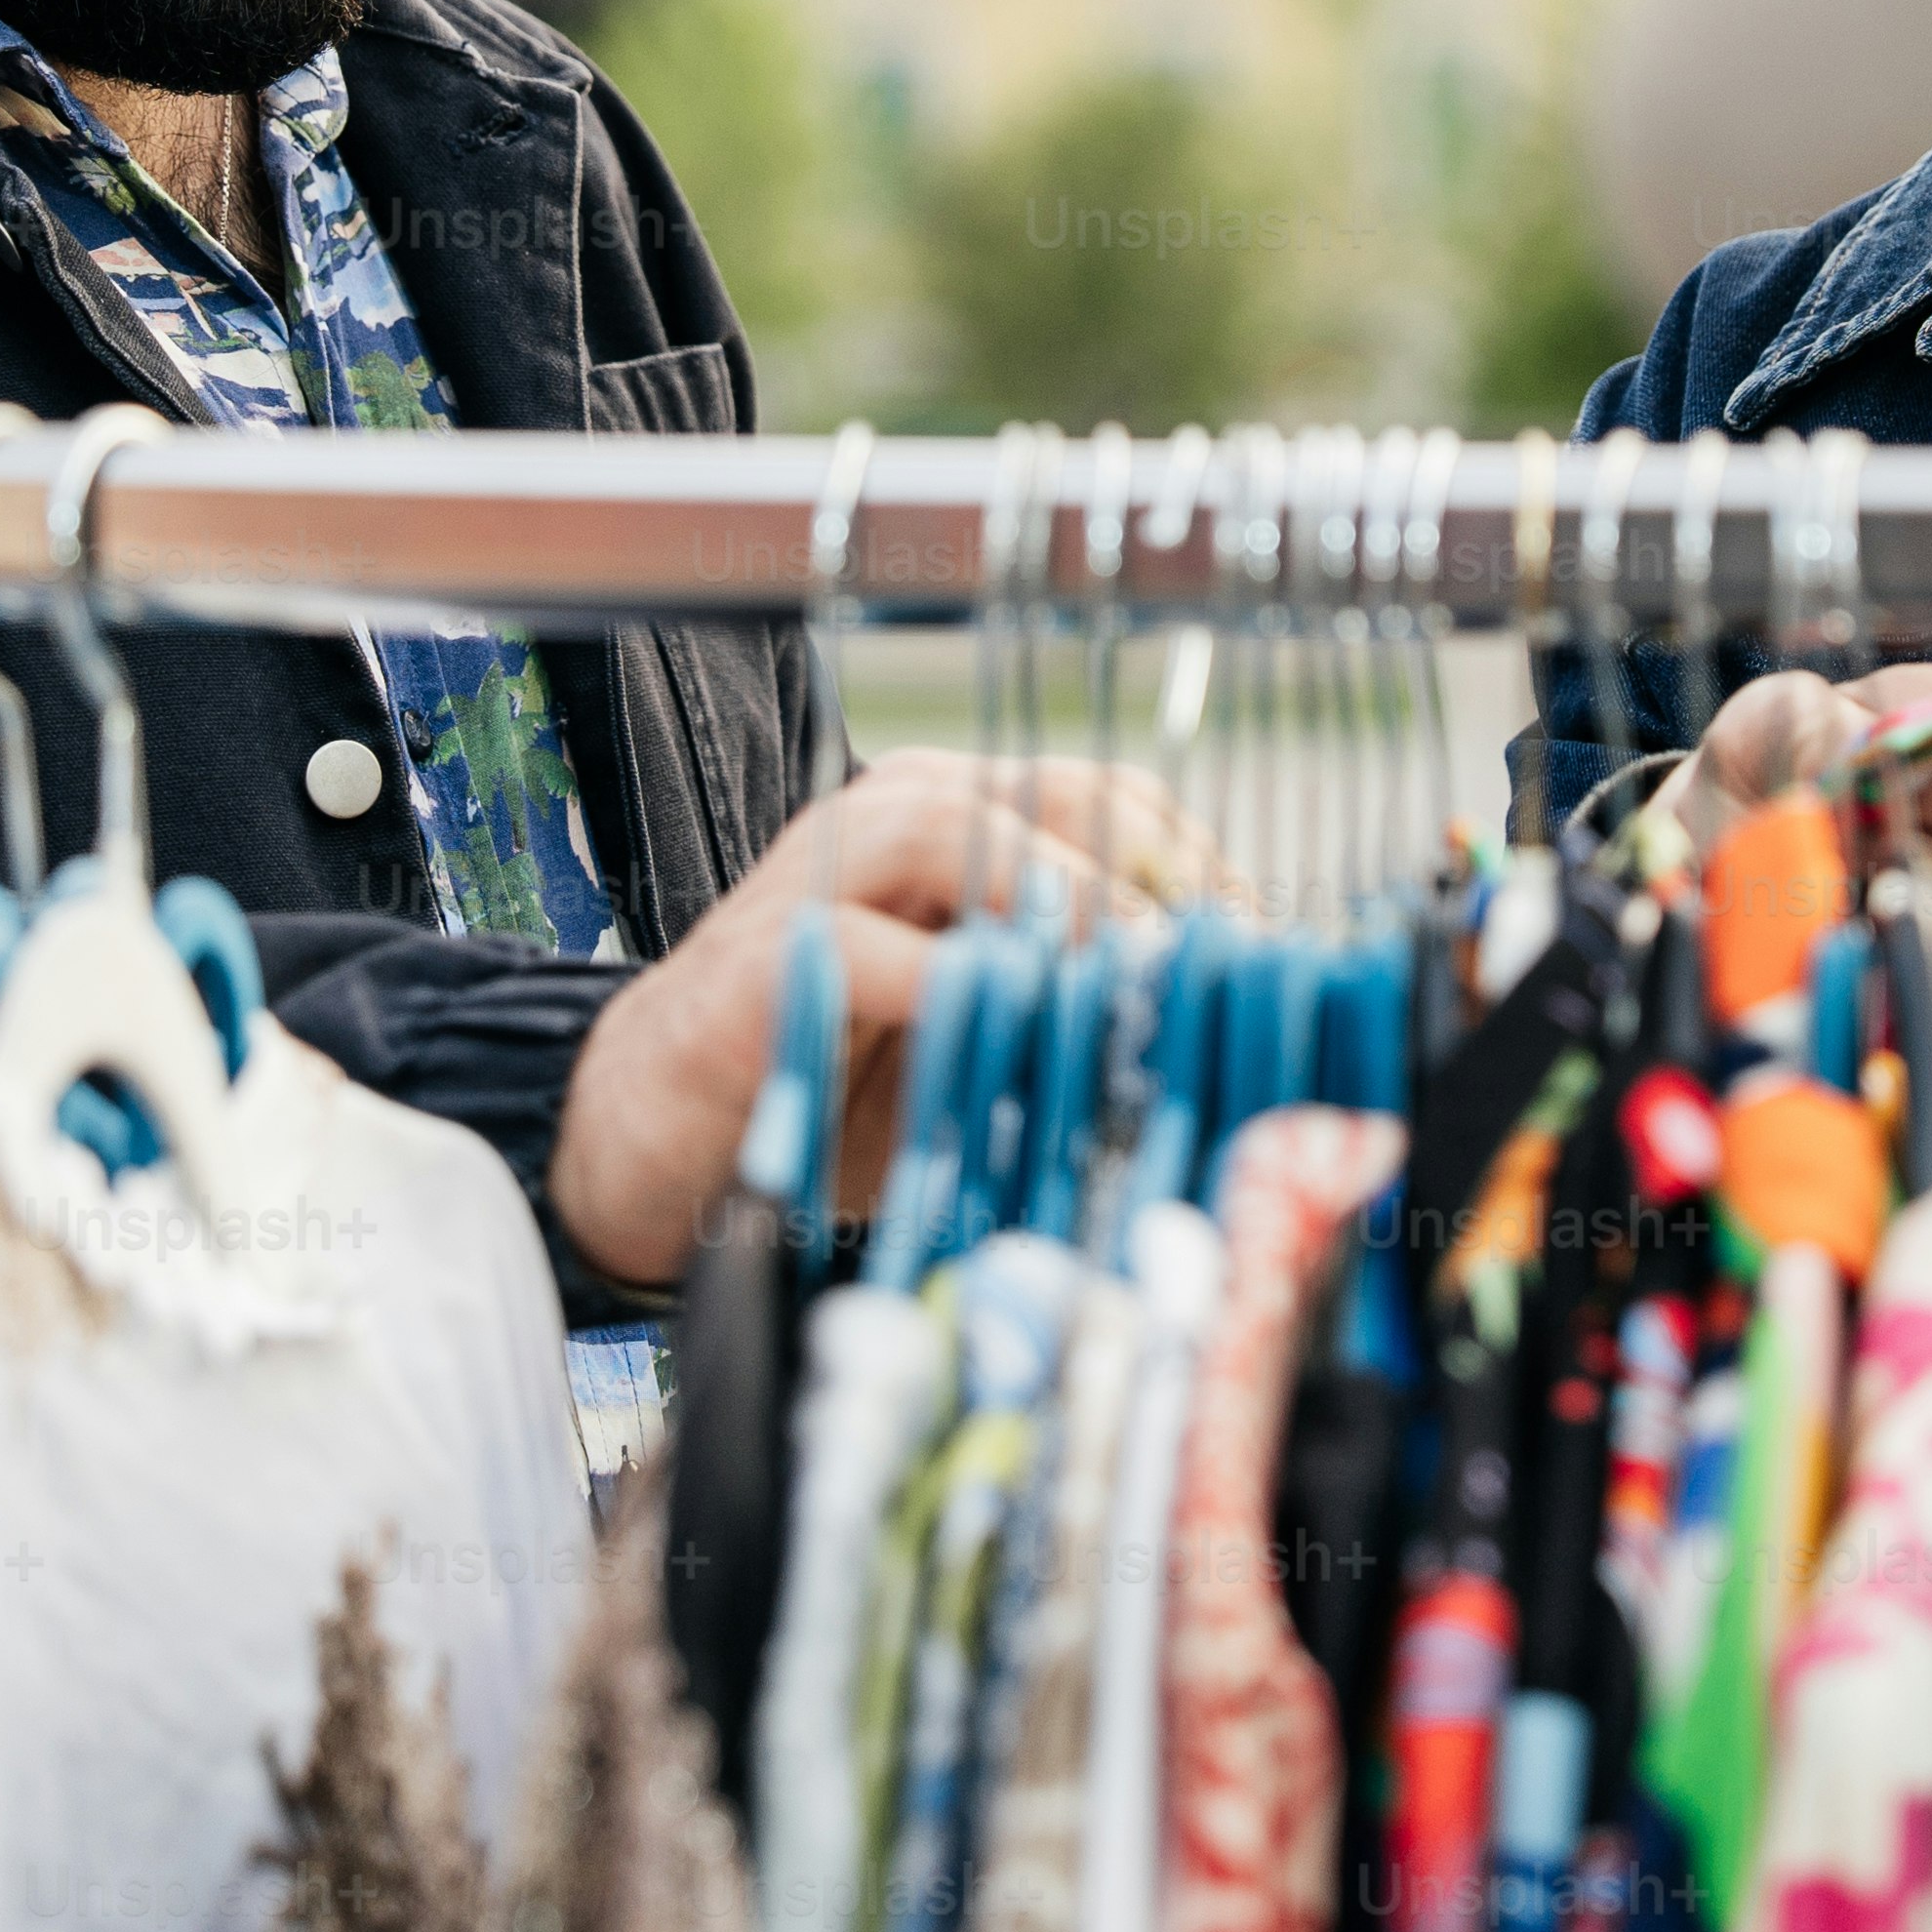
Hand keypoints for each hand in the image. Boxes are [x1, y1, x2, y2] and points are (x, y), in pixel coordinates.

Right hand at [544, 752, 1228, 1285]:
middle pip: (1064, 794)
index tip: (1275, 958)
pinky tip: (1024, 1033)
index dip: (1206, 869)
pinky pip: (878, 945)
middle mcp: (897, 820)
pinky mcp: (770, 957)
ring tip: (1145, 983)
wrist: (655, 1137)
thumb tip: (1226, 1033)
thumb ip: (1076, 1004)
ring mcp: (826, 876)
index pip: (1117, 800)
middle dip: (1165, 876)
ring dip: (1076, 905)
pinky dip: (959, 984)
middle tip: (1231, 973)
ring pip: (972, 830)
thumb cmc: (838, 1083)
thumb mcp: (984, 1032)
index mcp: (963, 822)